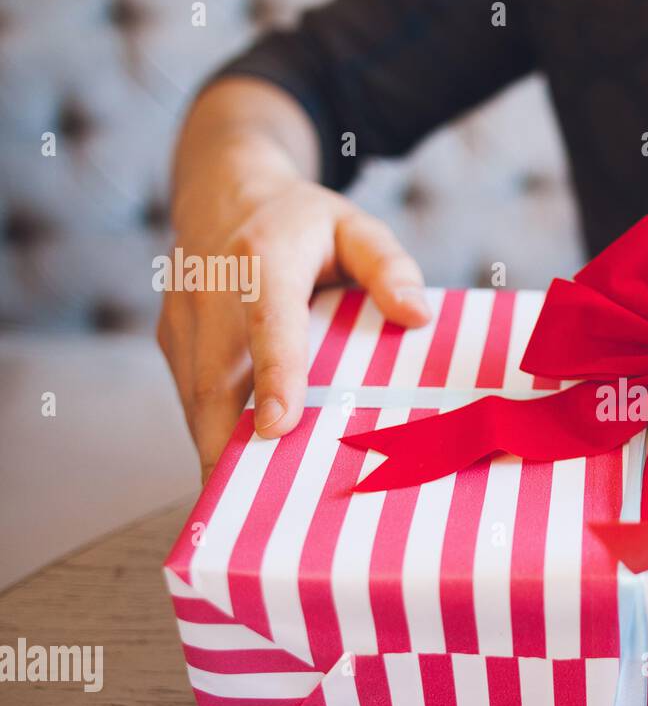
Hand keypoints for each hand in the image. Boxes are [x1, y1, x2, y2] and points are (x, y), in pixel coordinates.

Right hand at [159, 156, 429, 480]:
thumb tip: (417, 314)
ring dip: (219, 454)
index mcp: (262, 258)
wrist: (224, 191)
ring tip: (248, 514)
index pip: (268, 322)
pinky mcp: (173, 342)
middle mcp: (211, 290)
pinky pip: (192, 400)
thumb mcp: (356, 225)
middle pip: (215, 378)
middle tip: (257, 509)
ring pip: (196, 400)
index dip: (273, 375)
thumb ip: (389, 265)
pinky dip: (214, 439)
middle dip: (231, 445)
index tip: (278, 426)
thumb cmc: (304, 222)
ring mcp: (183, 319)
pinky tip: (242, 481)